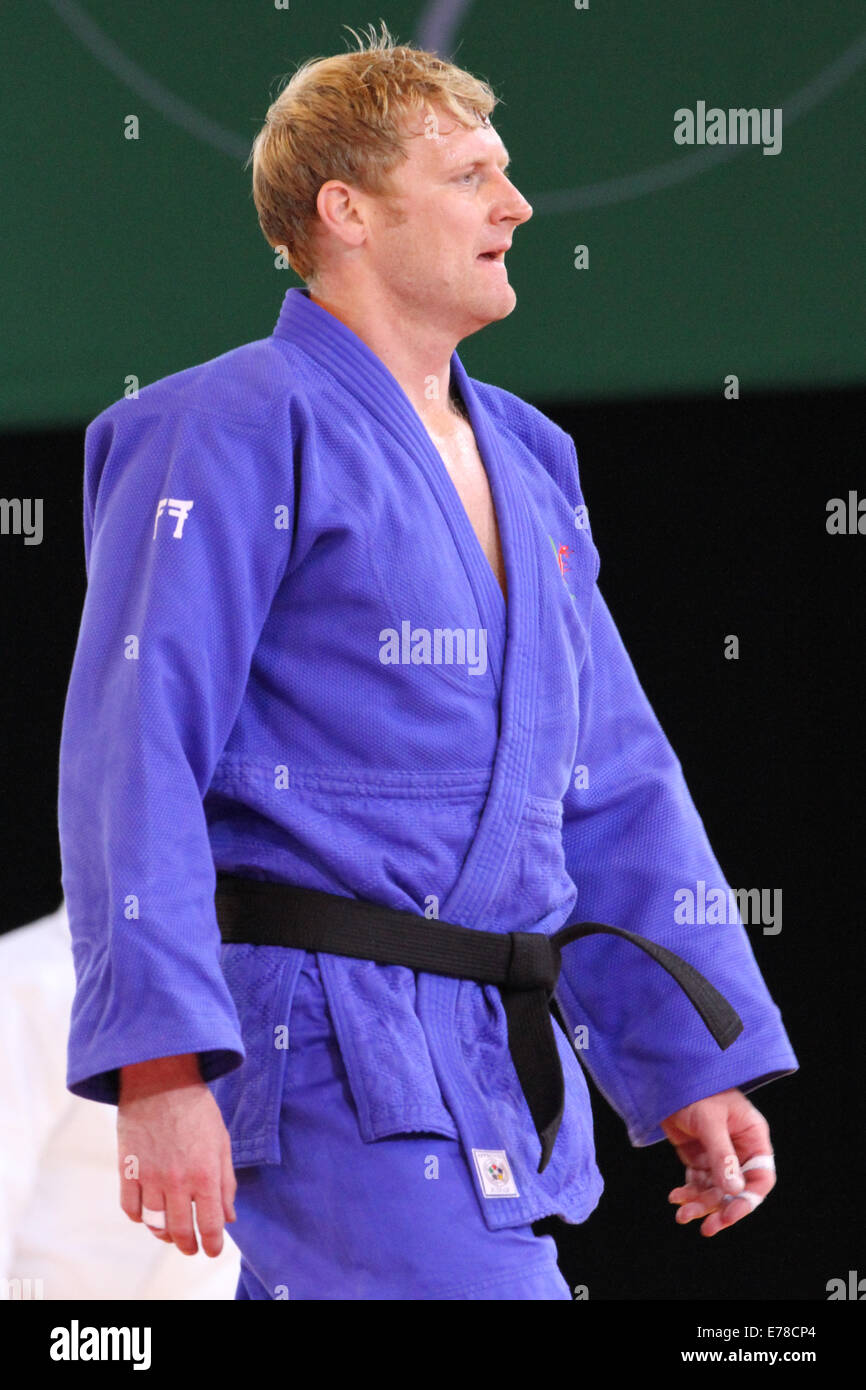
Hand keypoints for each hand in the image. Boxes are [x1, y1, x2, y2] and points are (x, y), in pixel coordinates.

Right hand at [117, 1053, 236, 1256]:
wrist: (161, 1079)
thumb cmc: (196, 1109)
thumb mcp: (221, 1141)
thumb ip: (226, 1182)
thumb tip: (228, 1217)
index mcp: (204, 1173)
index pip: (209, 1225)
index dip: (212, 1244)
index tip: (213, 1249)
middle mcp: (176, 1180)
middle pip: (180, 1232)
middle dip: (188, 1245)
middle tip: (191, 1246)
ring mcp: (149, 1177)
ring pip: (153, 1225)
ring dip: (164, 1234)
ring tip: (170, 1233)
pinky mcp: (127, 1170)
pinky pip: (130, 1209)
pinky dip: (139, 1218)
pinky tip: (148, 1213)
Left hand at [662, 1087, 775, 1236]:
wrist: (667, 1077)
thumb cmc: (696, 1089)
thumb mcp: (710, 1121)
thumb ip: (722, 1155)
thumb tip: (734, 1191)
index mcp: (752, 1137)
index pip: (760, 1178)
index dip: (748, 1200)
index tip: (730, 1216)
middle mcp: (739, 1149)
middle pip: (736, 1190)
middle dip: (720, 1209)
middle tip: (706, 1227)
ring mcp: (718, 1154)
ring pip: (715, 1190)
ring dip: (700, 1204)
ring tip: (681, 1214)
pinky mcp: (698, 1156)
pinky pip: (698, 1182)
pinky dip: (688, 1192)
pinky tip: (676, 1198)